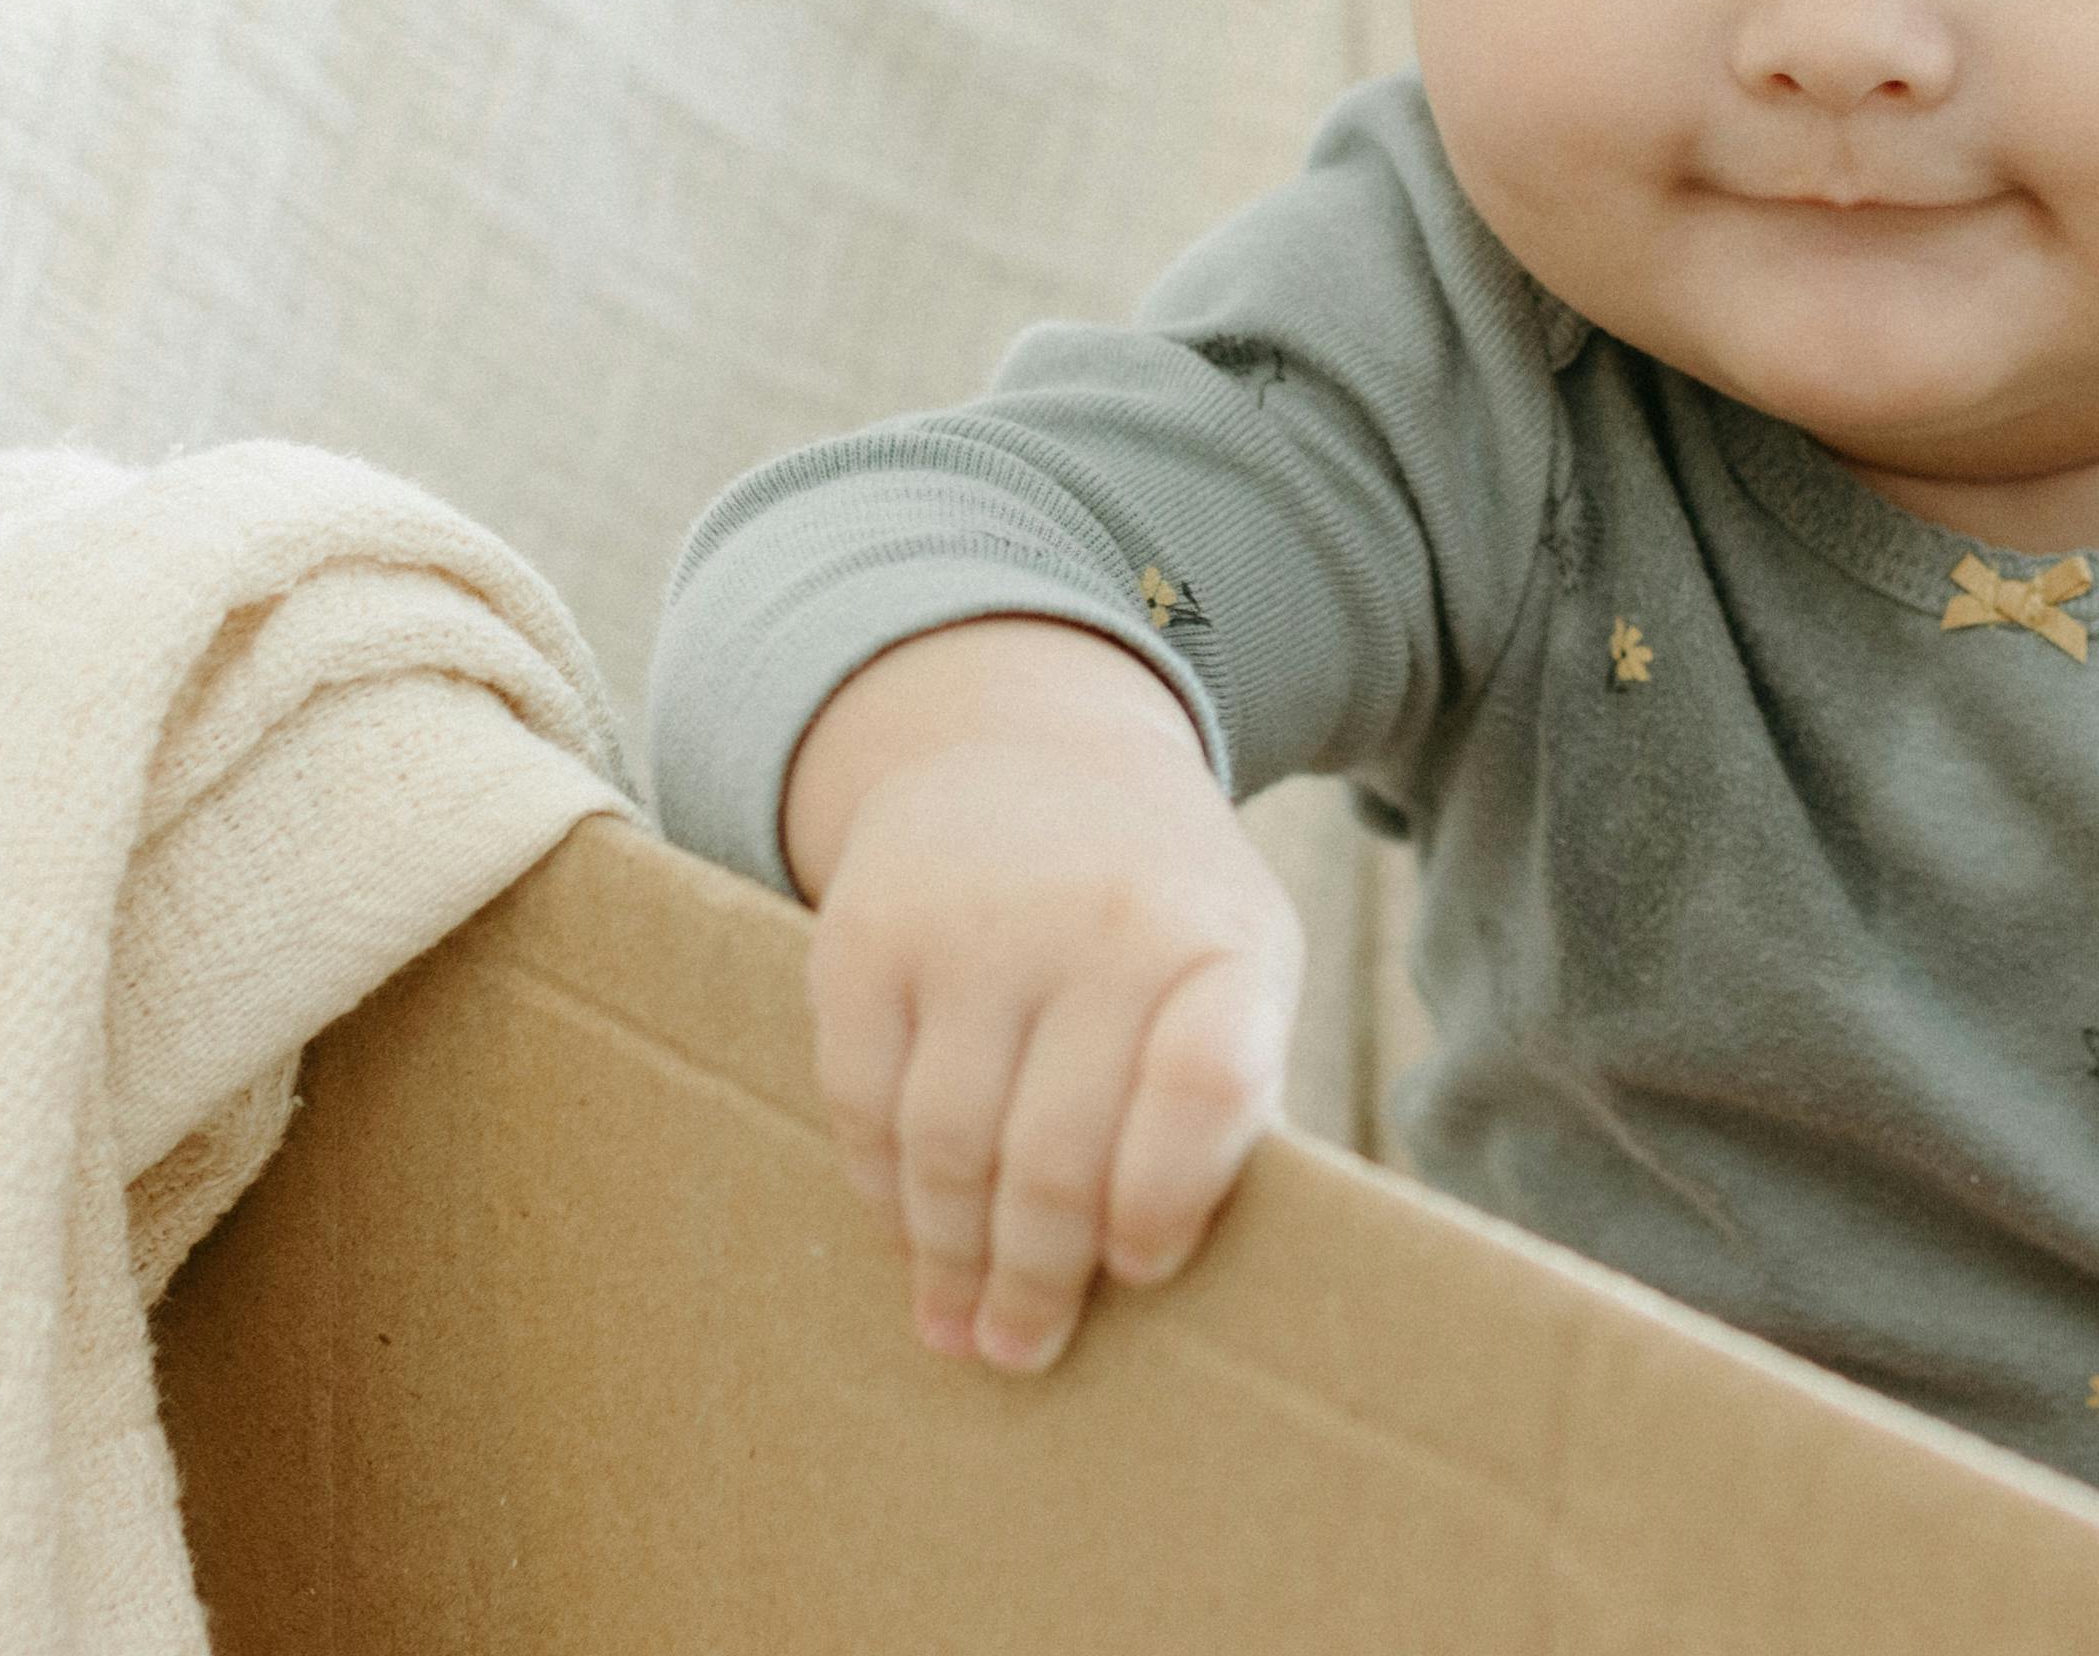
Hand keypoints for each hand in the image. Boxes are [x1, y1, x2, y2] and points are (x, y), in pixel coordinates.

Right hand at [782, 615, 1304, 1372]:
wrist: (1031, 748)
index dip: (1166, 1198)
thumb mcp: (1237, 969)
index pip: (1206, 1088)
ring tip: (958, 1324)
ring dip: (948, 1256)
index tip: (1139, 1270)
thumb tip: (1146, 1273)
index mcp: (1221, 943)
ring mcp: (974, 924)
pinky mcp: (865, 933)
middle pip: (1055, 1151)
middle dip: (1036, 1279)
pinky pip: (862, 1103)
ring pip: (946, 1144)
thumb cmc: (1160, 910)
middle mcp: (1102, 922)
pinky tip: (905, 1230)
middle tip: (1022, 1350)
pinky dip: (882, 1187)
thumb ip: (1219, 1103)